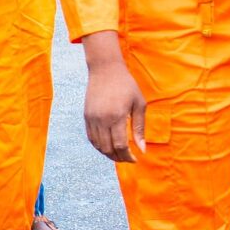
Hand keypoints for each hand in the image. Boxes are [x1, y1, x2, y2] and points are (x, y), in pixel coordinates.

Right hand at [82, 39, 146, 162]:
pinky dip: (99, 146)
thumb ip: (139, 128)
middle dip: (119, 158)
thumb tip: (142, 149)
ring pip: (98, 146)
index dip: (128, 156)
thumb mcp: (139, 104)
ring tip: (119, 155)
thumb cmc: (126, 85)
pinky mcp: (86, 116)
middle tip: (128, 159)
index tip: (135, 159)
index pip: (120, 145)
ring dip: (109, 154)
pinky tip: (108, 146)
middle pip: (108, 149)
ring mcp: (92, 119)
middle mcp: (102, 119)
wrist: (105, 69)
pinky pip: (91, 138)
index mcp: (117, 116)